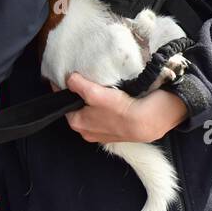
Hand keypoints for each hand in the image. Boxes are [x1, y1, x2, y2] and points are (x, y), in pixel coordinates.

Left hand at [64, 73, 186, 143]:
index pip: (65, 103)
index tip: (66, 77)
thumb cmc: (119, 109)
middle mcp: (86, 132)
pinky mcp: (116, 131)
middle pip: (78, 108)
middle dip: (80, 95)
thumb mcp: (94, 93)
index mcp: (77, 124)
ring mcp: (101, 133)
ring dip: (94, 101)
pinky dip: (106, 107)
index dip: (65, 89)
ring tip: (101, 87)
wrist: (146, 121)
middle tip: (86, 79)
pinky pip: (106, 116)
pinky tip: (114, 97)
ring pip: (92, 112)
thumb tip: (68, 78)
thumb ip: (77, 85)